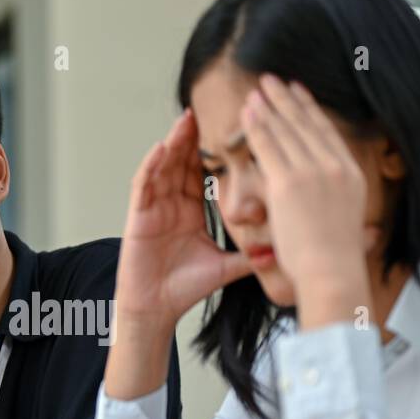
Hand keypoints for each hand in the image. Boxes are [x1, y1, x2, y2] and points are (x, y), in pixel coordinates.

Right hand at [114, 109, 252, 329]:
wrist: (157, 310)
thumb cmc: (184, 289)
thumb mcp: (226, 267)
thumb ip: (250, 255)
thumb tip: (281, 250)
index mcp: (192, 211)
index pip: (204, 172)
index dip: (215, 150)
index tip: (233, 129)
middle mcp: (172, 204)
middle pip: (183, 161)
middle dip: (194, 135)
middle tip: (209, 108)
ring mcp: (154, 207)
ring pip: (163, 166)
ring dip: (173, 142)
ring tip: (186, 118)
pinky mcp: (138, 216)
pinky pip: (144, 184)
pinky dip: (152, 165)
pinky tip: (162, 148)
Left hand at [241, 74, 372, 327]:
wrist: (332, 272)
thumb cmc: (334, 259)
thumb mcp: (346, 221)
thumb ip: (336, 203)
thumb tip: (331, 203)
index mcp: (350, 174)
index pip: (327, 133)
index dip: (311, 110)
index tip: (300, 92)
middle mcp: (334, 167)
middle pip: (307, 124)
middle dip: (288, 99)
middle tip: (274, 80)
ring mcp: (312, 172)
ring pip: (286, 130)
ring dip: (270, 106)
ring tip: (258, 88)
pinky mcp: (288, 182)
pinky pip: (269, 145)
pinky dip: (258, 124)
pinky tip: (248, 110)